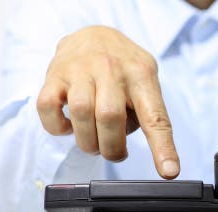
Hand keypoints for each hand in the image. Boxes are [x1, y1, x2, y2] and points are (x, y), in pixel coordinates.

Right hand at [36, 26, 179, 177]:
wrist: (94, 34)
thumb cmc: (123, 70)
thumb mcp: (145, 84)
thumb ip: (144, 115)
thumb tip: (123, 147)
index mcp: (142, 75)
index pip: (155, 116)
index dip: (162, 147)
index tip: (169, 171)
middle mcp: (111, 68)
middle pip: (110, 118)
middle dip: (112, 148)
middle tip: (114, 152)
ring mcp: (80, 69)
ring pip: (81, 113)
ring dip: (87, 142)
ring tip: (93, 142)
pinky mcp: (54, 74)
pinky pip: (48, 108)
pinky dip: (58, 128)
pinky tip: (69, 127)